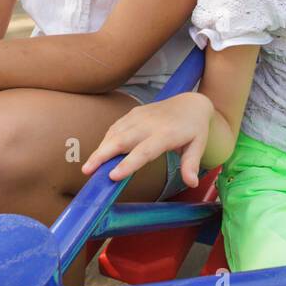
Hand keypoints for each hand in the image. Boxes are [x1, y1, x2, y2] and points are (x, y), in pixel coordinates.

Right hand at [81, 91, 214, 188]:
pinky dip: (105, 140)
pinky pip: (116, 127)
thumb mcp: (198, 146)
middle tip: (87, 170)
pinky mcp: (133, 113)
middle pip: (121, 140)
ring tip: (89, 166)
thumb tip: (192, 183)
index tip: (113, 176)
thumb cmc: (194, 128)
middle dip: (102, 155)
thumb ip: (191, 164)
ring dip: (100, 149)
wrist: (190, 103)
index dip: (128, 164)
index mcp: (166, 134)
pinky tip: (99, 153)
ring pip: (115, 133)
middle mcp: (149, 124)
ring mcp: (139, 116)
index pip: (144, 151)